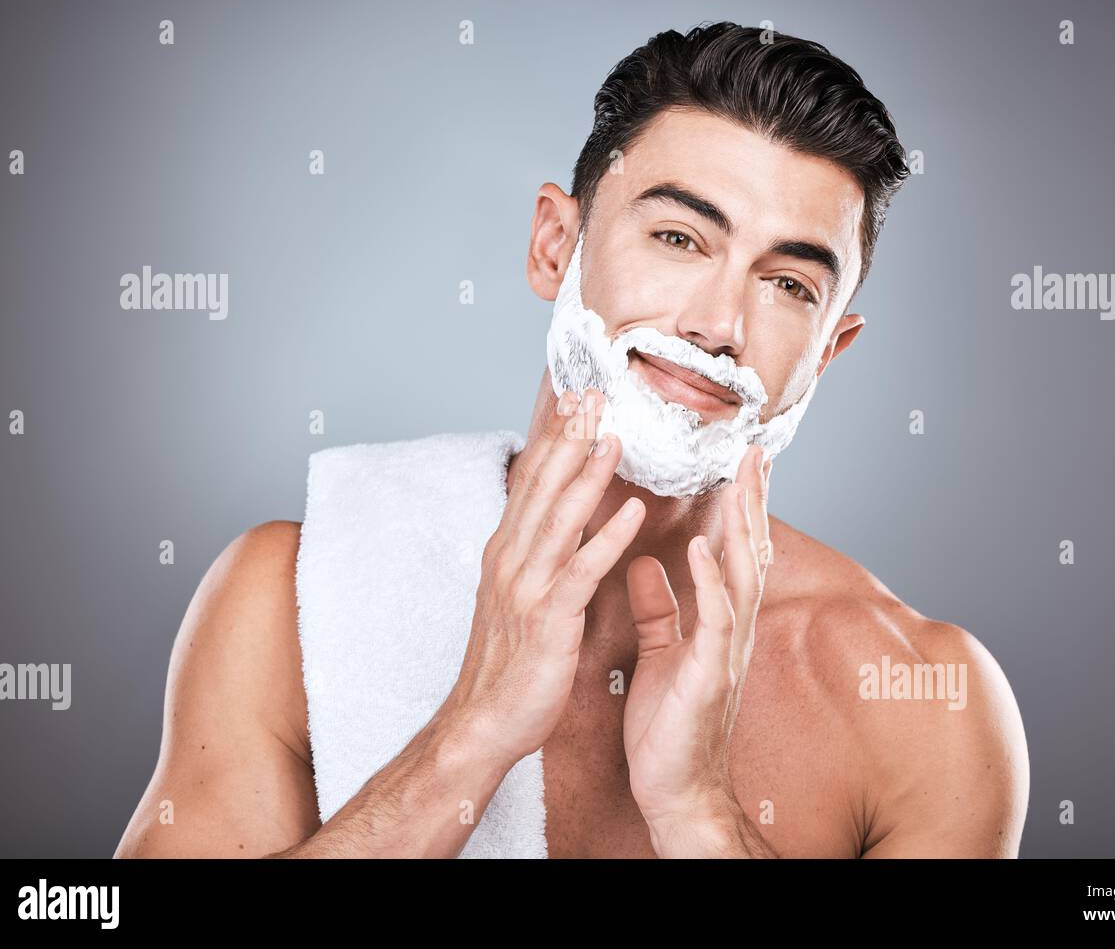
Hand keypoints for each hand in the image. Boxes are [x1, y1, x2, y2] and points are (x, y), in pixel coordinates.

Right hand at [443, 388, 645, 767]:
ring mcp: (527, 587)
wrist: (481, 722)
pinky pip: (581, 571)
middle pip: (542, 486)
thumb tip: (548, 517)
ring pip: (560, 518)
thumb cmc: (506, 663)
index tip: (574, 399)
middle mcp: (511, 559)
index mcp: (506, 551)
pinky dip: (607, 537)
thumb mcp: (514, 595)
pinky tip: (633, 511)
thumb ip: (532, 552)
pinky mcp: (548, 619)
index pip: (531, 481)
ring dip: (587, 474)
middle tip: (594, 393)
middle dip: (569, 438)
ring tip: (614, 435)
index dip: (553, 438)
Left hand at [622, 444, 773, 845]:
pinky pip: (714, 621)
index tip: (738, 462)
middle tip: (754, 451)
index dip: (738, 507)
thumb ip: (659, 607)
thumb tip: (646, 564)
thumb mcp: (659, 652)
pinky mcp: (709, 674)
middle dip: (753, 501)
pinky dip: (710, 582)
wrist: (672, 787)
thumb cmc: (668, 724)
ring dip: (743, 527)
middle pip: (749, 552)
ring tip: (741, 481)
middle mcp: (730, 630)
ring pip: (743, 576)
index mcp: (717, 623)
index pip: (732, 552)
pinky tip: (699, 549)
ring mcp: (725, 651)